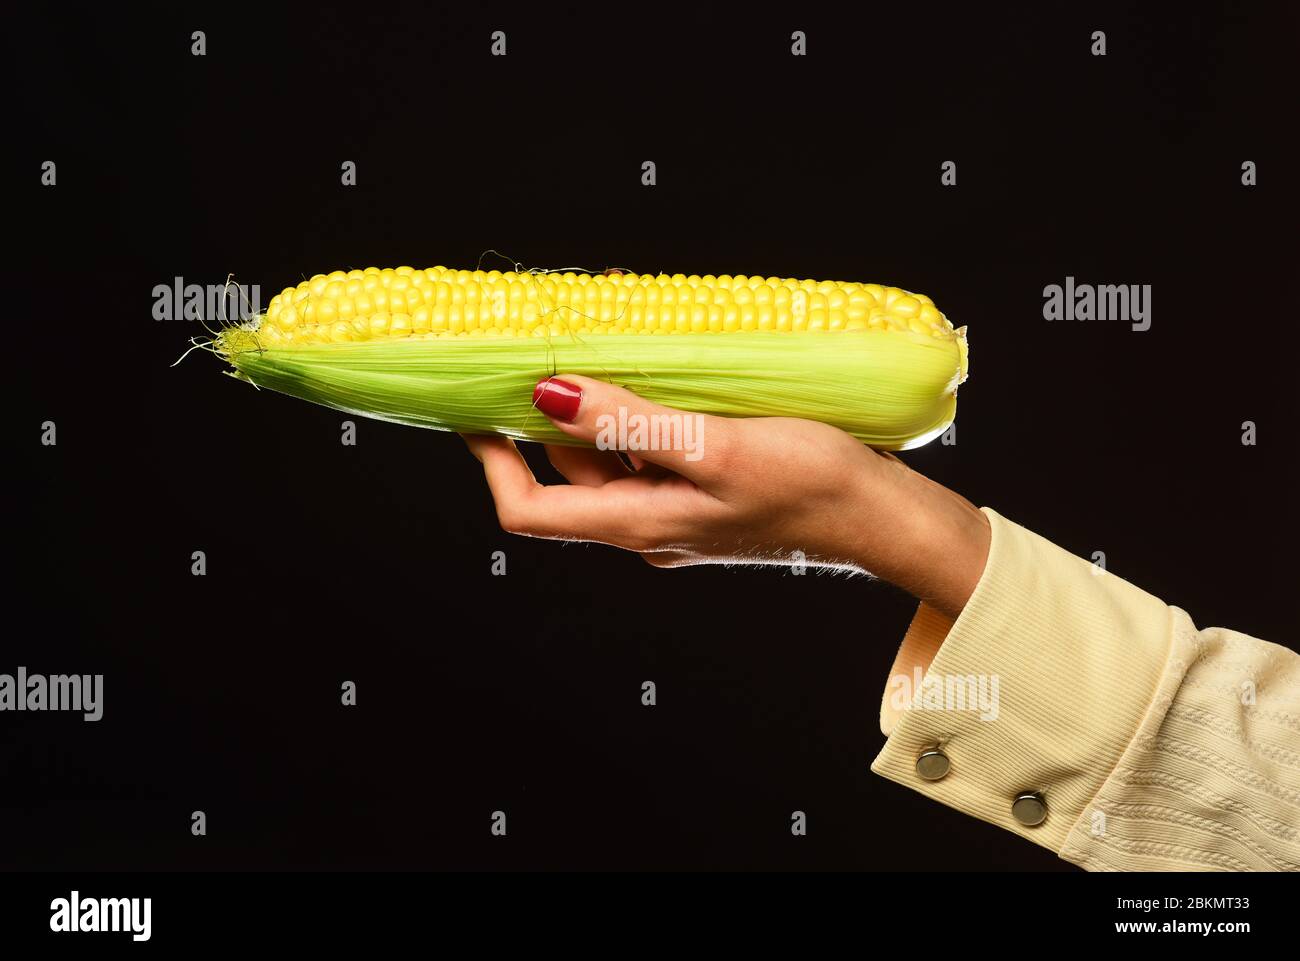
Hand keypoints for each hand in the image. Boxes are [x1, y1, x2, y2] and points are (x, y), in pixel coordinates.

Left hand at [461, 375, 990, 619]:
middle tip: (552, 344)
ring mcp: (677, 509)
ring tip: (609, 338)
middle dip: (553, 411)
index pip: (531, 509)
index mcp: (639, 524)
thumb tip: (550, 394)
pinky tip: (662, 367)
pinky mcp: (706, 491)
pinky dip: (644, 410)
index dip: (492, 462)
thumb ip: (629, 422)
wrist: (882, 514)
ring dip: (603, 403)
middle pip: (569, 474)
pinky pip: (654, 451)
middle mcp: (647, 523)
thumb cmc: (811, 486)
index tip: (475, 409)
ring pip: (613, 457)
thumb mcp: (714, 447)